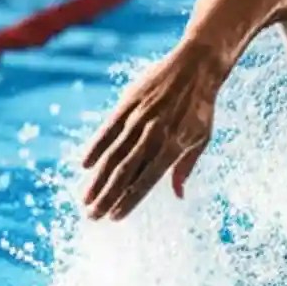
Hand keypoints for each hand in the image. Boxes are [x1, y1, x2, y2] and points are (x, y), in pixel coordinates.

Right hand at [81, 41, 223, 219]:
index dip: (129, 200)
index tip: (115, 218)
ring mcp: (138, 119)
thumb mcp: (201, 139)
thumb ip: (185, 167)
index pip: (146, 181)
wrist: (196, 67)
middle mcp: (153, 135)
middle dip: (107, 197)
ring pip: (113, 155)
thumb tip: (178, 196)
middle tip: (92, 216)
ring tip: (85, 199)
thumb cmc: (201, 108)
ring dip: (97, 180)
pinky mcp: (127, 104)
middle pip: (125, 173)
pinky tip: (84, 166)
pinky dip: (95, 148)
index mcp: (173, 147)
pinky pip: (107, 130)